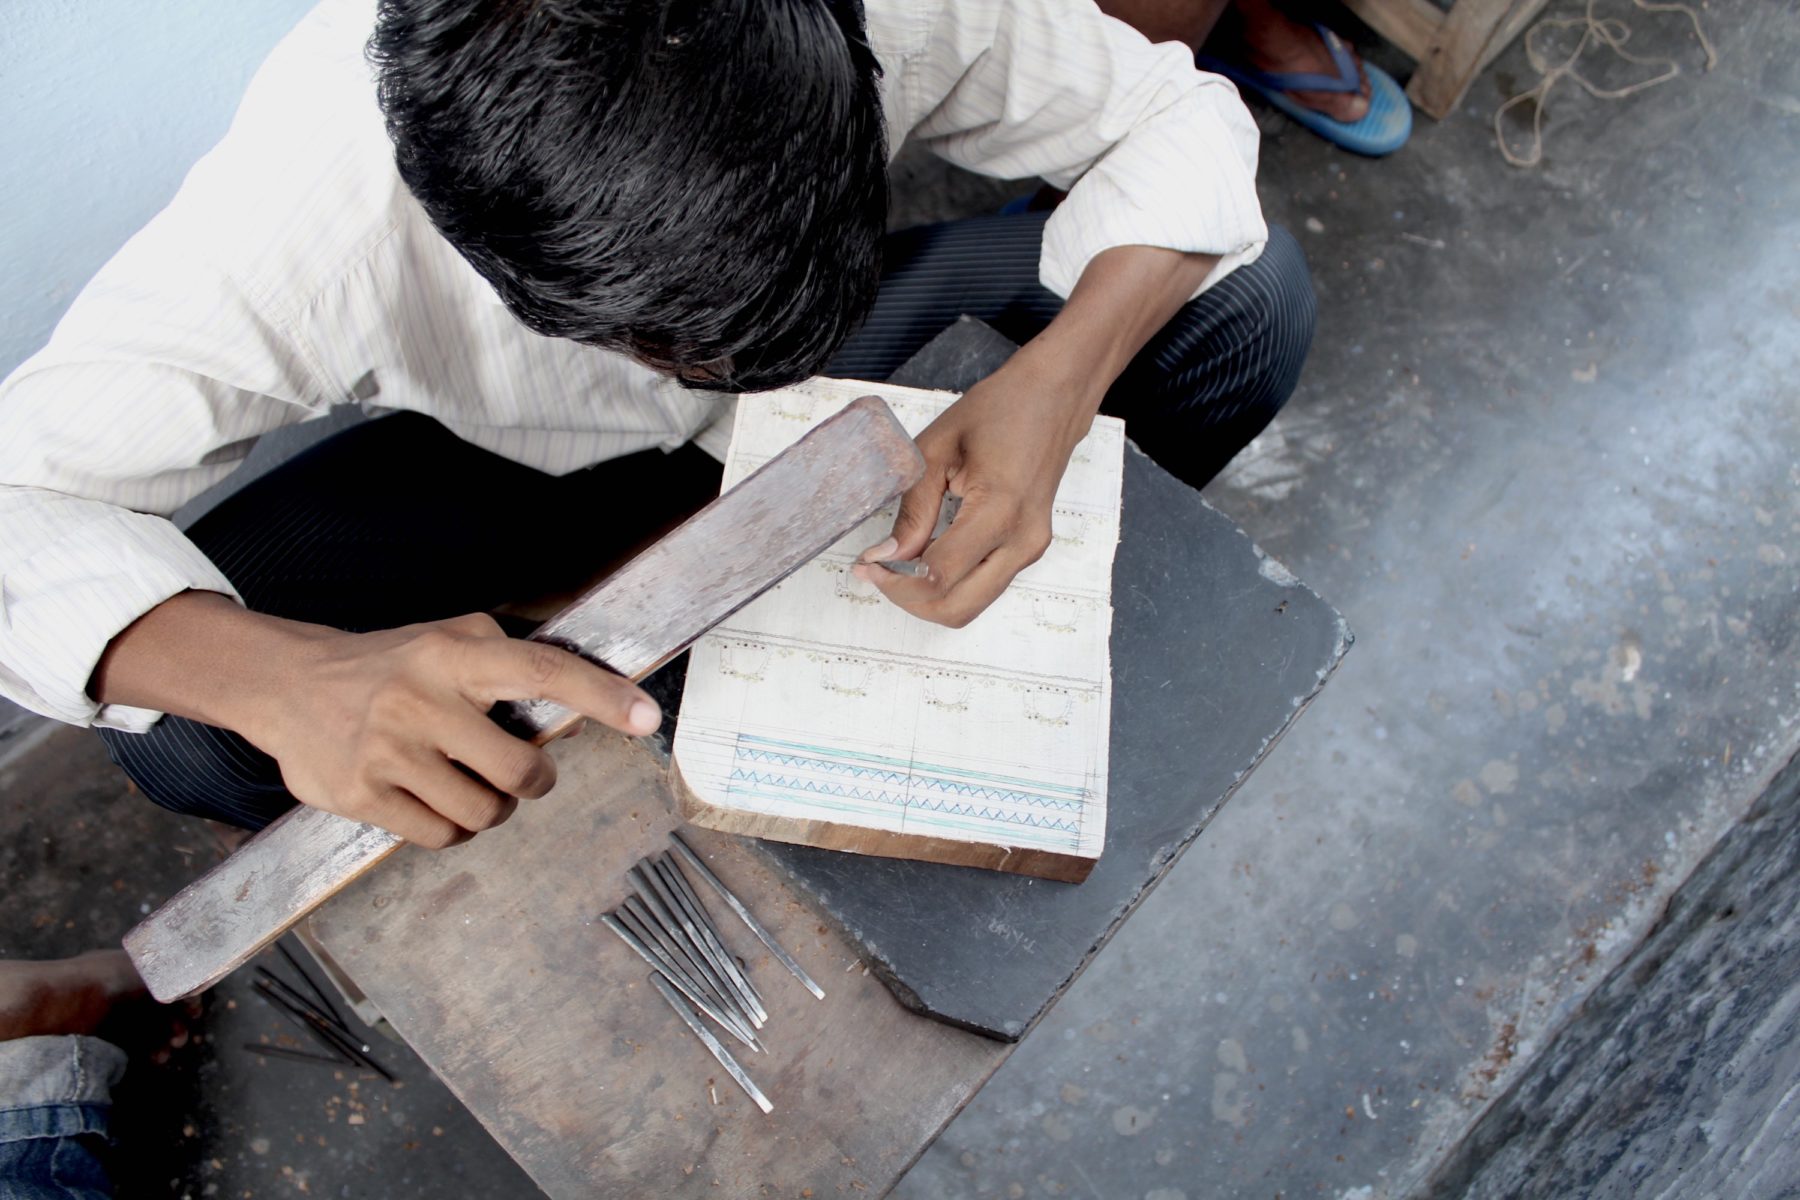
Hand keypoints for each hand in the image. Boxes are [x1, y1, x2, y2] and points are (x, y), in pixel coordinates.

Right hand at [248, 612, 659, 846]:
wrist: (285, 686)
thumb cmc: (387, 665)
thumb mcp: (445, 636)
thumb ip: (505, 657)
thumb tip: (581, 691)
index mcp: (453, 656)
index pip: (541, 671)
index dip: (600, 695)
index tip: (646, 716)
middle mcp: (421, 701)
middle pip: (520, 770)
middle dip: (533, 781)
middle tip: (521, 773)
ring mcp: (390, 752)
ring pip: (483, 812)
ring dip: (492, 810)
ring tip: (469, 785)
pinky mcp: (363, 796)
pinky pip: (441, 836)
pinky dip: (452, 829)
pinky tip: (435, 801)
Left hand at [852, 354, 1098, 625]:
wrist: (1054, 397)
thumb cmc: (1001, 409)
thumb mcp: (937, 447)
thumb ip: (912, 508)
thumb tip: (886, 556)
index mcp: (999, 509)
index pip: (939, 574)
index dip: (895, 579)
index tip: (867, 563)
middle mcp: (1022, 540)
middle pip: (955, 608)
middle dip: (908, 598)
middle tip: (878, 570)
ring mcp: (1030, 549)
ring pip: (970, 606)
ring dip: (928, 595)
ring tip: (898, 564)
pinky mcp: (1029, 549)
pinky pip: (982, 587)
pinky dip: (949, 583)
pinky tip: (925, 555)